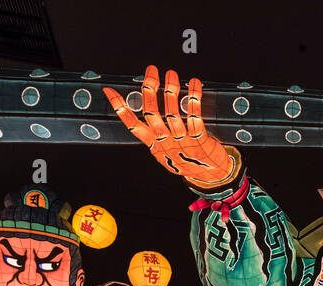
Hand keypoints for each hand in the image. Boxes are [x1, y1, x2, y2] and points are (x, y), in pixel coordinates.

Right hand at [105, 65, 235, 185]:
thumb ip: (157, 134)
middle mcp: (165, 142)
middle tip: (151, 71)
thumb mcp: (166, 152)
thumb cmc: (188, 160)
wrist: (211, 178)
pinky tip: (194, 84)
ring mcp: (182, 142)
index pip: (133, 125)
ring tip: (171, 74)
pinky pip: (195, 116)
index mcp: (154, 145)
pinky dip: (194, 97)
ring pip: (172, 113)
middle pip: (151, 113)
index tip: (110, 90)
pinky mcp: (199, 140)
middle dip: (149, 89)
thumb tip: (147, 109)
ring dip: (170, 89)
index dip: (121, 108)